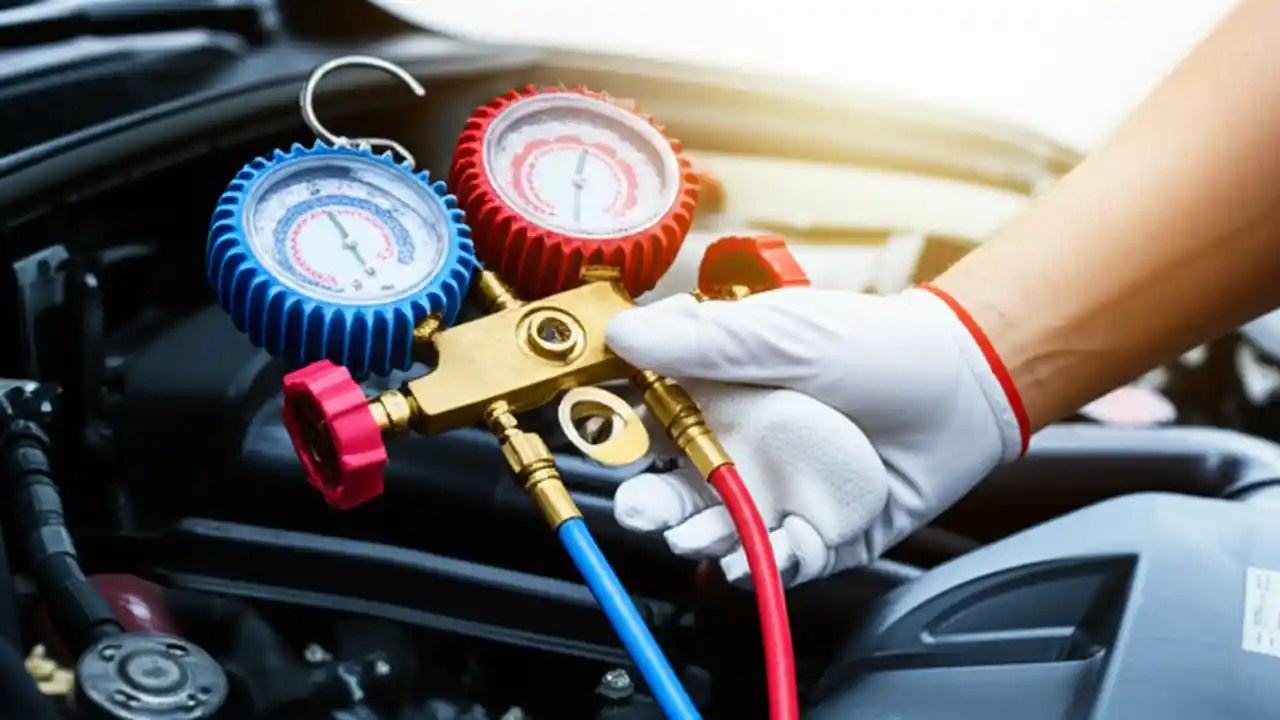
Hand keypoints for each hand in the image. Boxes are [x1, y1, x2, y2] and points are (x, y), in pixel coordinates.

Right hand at [606, 286, 1026, 585]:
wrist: (962, 388)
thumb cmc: (873, 347)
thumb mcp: (783, 332)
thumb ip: (703, 340)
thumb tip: (623, 333)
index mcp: (717, 397)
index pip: (647, 421)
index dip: (618, 435)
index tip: (596, 439)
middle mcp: (737, 451)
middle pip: (673, 490)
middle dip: (651, 504)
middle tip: (642, 509)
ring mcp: (774, 497)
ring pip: (719, 533)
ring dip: (703, 539)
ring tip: (700, 538)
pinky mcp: (815, 538)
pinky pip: (780, 563)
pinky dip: (768, 566)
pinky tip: (761, 559)